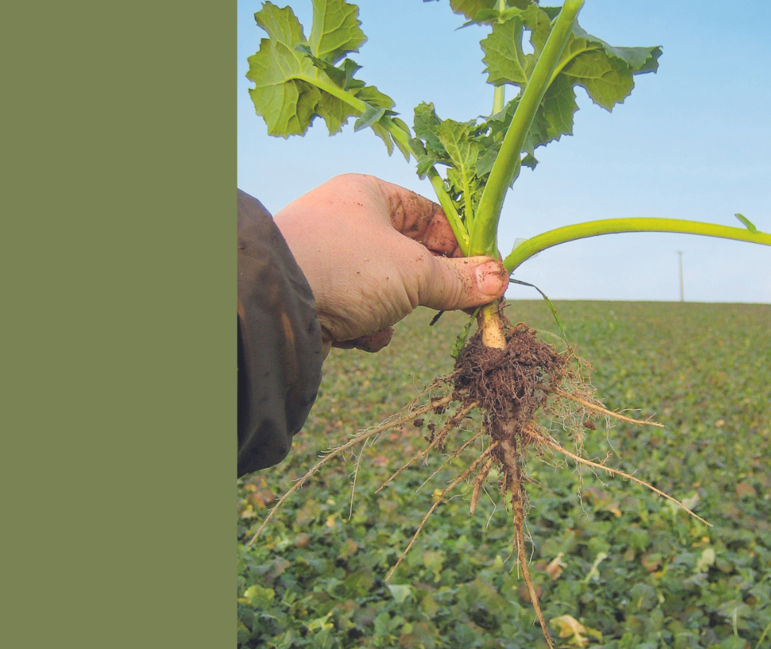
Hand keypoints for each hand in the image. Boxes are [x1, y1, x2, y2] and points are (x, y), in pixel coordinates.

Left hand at [274, 174, 508, 354]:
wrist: (272, 307)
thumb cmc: (344, 268)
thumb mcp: (414, 271)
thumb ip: (458, 279)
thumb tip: (498, 279)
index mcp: (369, 194)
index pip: (432, 216)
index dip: (462, 246)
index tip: (486, 276)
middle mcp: (349, 222)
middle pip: (412, 255)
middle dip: (429, 285)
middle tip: (460, 307)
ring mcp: (332, 260)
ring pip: (388, 288)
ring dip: (394, 310)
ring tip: (382, 316)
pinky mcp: (321, 296)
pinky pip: (362, 312)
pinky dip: (367, 327)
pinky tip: (355, 333)